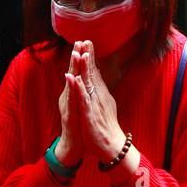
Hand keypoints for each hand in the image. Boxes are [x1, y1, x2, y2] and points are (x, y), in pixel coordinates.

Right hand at [55, 44, 85, 166]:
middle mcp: (69, 97)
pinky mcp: (70, 114)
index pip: (78, 73)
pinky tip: (72, 78)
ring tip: (76, 54)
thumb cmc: (79, 125)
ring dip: (73, 68)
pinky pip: (72, 100)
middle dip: (75, 57)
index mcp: (74, 94)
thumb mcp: (82, 105)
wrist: (74, 145)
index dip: (80, 58)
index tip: (84, 42)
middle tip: (78, 41)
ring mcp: (68, 105)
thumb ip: (81, 91)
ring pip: (71, 84)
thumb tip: (84, 78)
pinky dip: (72, 88)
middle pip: (73, 74)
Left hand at [71, 42, 125, 162]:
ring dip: (85, 68)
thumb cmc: (106, 126)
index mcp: (100, 93)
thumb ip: (99, 91)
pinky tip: (75, 79)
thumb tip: (96, 78)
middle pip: (92, 73)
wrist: (112, 145)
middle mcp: (99, 96)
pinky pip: (84, 100)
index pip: (94, 71)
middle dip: (88, 56)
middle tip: (85, 40)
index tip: (86, 41)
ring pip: (89, 83)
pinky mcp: (90, 115)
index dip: (90, 56)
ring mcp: (95, 104)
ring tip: (81, 53)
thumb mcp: (103, 105)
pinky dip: (79, 89)